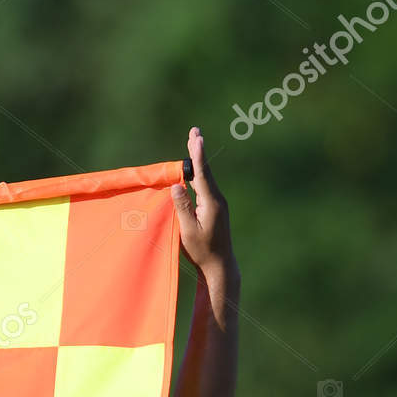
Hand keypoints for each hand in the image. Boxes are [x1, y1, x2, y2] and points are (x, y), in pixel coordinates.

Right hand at [170, 127, 236, 282]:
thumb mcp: (188, 230)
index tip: (196, 137)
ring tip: (193, 143)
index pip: (202, 174)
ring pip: (206, 178)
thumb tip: (176, 185)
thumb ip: (182, 207)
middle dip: (198, 151)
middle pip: (206, 171)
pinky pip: (206, 187)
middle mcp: (217, 200)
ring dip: (198, 161)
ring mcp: (218, 204)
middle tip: (195, 131)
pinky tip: (194, 172)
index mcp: (211, 203)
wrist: (220, 265)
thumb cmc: (202, 251)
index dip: (198, 155)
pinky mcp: (216, 209)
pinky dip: (199, 175)